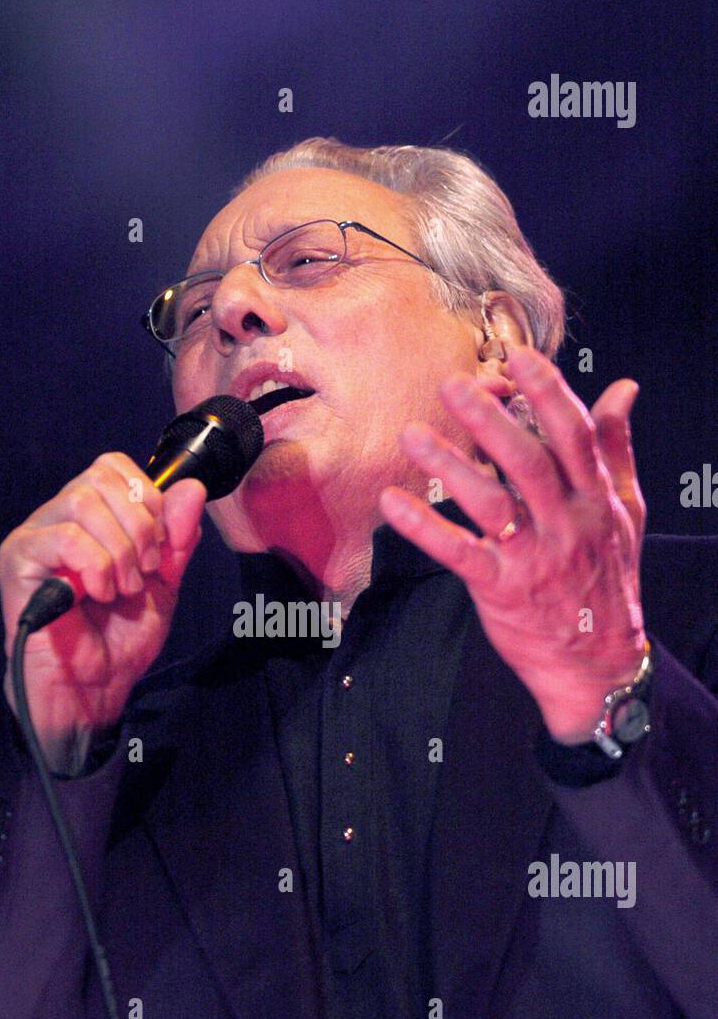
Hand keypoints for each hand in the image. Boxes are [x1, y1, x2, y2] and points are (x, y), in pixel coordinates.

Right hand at [0, 452, 205, 771]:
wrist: (94, 689)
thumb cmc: (119, 641)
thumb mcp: (163, 584)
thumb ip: (176, 538)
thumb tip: (192, 489)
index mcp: (89, 519)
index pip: (113, 467)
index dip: (147, 499)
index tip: (159, 548)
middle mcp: (57, 519)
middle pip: (100, 476)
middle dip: (139, 525)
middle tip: (142, 573)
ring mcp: (34, 537)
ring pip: (82, 502)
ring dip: (118, 550)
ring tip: (120, 589)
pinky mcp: (18, 561)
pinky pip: (64, 537)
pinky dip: (94, 566)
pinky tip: (97, 595)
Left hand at [379, 347, 646, 742]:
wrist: (598, 661)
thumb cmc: (607, 579)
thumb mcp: (626, 511)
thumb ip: (617, 447)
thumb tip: (622, 389)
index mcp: (596, 498)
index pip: (574, 434)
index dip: (546, 391)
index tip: (517, 357)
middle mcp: (567, 523)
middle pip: (527, 460)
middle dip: (489, 419)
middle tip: (451, 386)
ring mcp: (534, 558)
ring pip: (490, 502)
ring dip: (448, 465)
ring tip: (411, 434)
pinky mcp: (501, 590)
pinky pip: (458, 553)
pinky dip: (423, 527)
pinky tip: (392, 502)